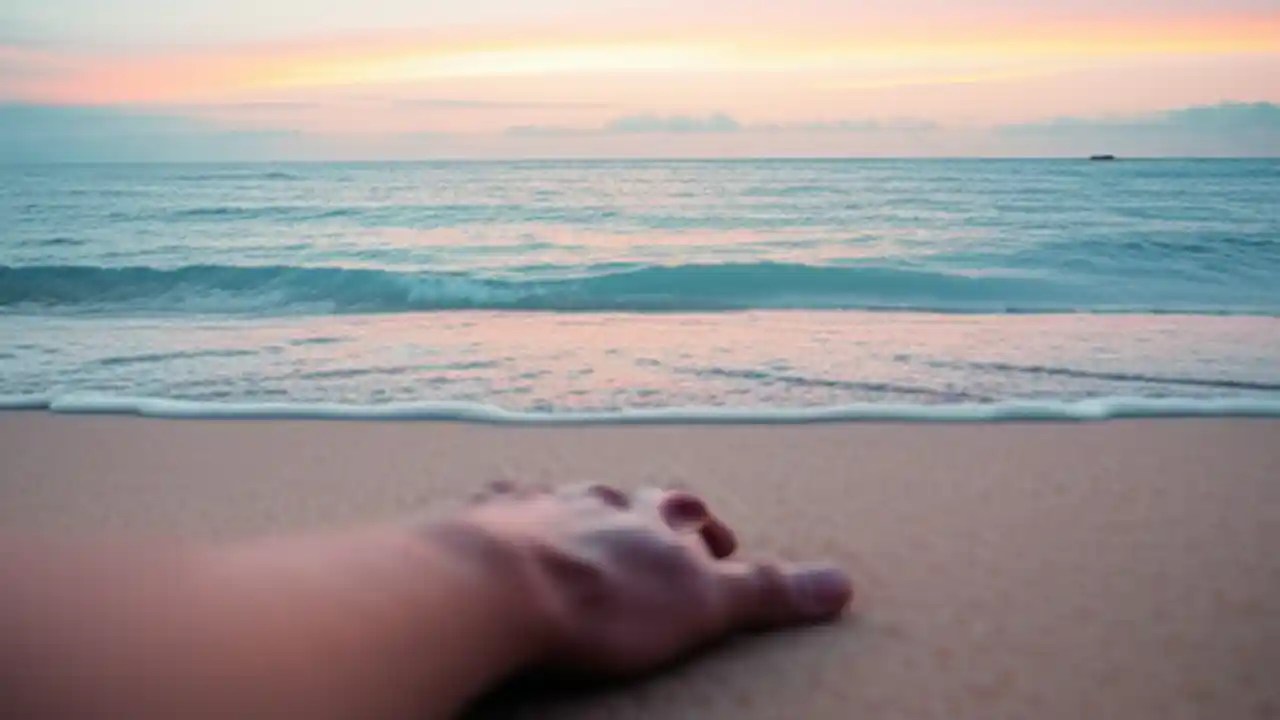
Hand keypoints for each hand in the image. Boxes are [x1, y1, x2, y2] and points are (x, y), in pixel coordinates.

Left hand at [437, 483, 852, 675]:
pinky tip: (496, 520)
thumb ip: (767, 592)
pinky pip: (497, 506)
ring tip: (576, 527)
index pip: (687, 510)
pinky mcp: (481, 523)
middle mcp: (595, 499)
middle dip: (641, 513)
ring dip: (573, 511)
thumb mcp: (701, 604)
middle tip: (653, 532)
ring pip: (562, 496)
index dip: (704, 526)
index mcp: (648, 516)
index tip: (717, 542)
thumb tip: (843, 583)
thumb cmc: (604, 600)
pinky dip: (504, 513)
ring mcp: (536, 505)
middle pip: (626, 498)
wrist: (497, 584)